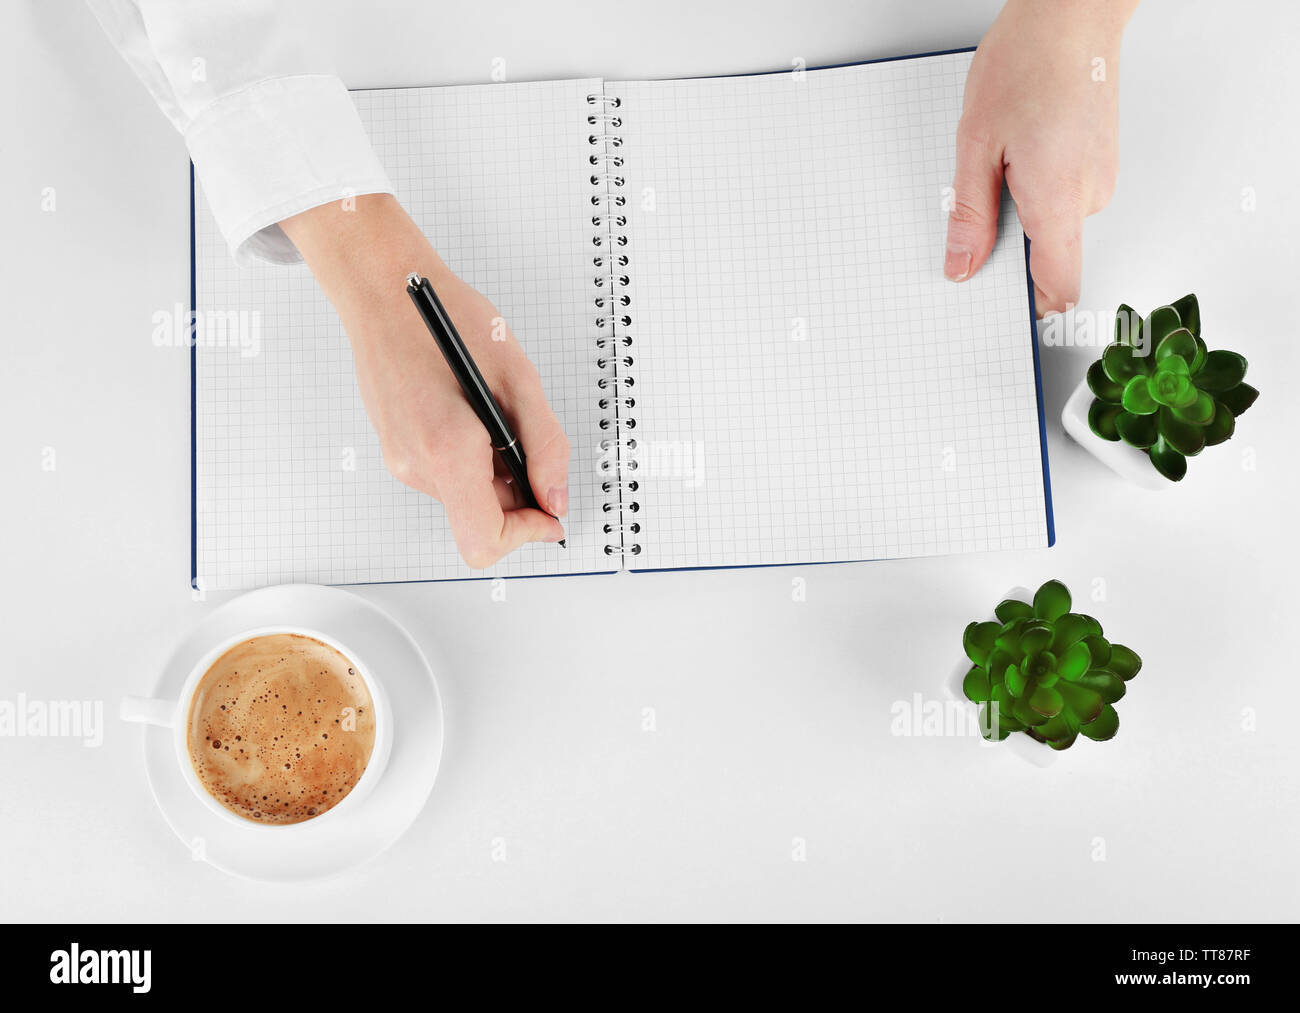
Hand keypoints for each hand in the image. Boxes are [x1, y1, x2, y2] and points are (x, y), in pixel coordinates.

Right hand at [281, 195, 568, 567]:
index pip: (485, 541)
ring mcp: (402, 460)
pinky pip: (448, 474)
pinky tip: (474, 412)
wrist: (384, 292)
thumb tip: (555, 497)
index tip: (550, 511)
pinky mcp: (398, 449)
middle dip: (517, 493)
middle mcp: (416, 466)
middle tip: (529, 442)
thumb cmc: (447, 321)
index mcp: (447, 452)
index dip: (526, 534)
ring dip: (496, 470)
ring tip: (496, 413)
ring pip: (466, 496)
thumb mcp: (519, 378)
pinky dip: (473, 456)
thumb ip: (545, 445)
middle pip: (479, 519)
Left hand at [945, 0, 1137, 313]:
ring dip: (1024, 208)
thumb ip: (970, 215)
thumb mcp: (975, 145)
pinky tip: (1024, 151)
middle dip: (1012, 244)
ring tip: (1004, 161)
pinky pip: (1065, 195)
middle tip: (982, 206)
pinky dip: (1040, 185)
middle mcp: (1090, 195)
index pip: (1060, 286)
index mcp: (1058, 199)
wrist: (1071, 12)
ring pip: (1055, 221)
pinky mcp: (1102, 160)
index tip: (1011, 322)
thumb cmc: (1028, 63)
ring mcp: (1102, 177)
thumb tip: (962, 266)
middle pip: (1050, 253)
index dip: (1037, 312)